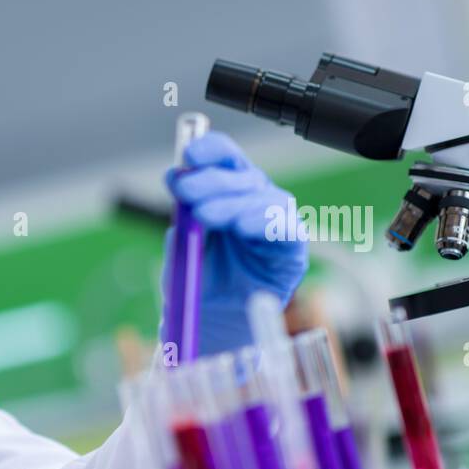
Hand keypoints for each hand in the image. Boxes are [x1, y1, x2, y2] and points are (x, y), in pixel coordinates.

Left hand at [163, 131, 308, 354]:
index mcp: (229, 190)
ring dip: (232, 203)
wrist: (210, 318)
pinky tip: (243, 226)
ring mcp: (276, 223)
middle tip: (184, 191)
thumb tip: (176, 176)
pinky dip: (265, 224)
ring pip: (264, 200)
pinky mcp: (291, 250)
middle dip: (210, 181)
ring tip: (205, 216)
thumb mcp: (182, 238)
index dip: (210, 150)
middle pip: (243, 176)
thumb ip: (183, 210)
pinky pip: (286, 230)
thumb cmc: (198, 276)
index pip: (226, 158)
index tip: (188, 154)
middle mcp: (256, 200)